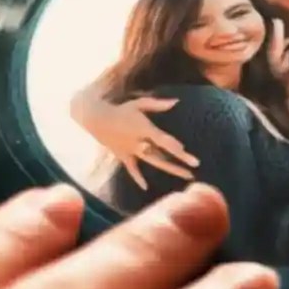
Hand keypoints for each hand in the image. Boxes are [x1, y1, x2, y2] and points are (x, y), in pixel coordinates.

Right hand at [85, 97, 199, 189]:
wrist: (95, 118)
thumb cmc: (120, 110)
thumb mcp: (138, 104)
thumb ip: (157, 104)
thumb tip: (176, 101)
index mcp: (144, 129)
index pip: (162, 140)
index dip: (174, 147)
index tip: (186, 151)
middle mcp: (139, 142)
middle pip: (161, 155)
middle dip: (178, 163)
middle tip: (193, 171)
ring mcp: (131, 151)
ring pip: (152, 162)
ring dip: (169, 169)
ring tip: (185, 176)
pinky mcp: (123, 156)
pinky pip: (131, 169)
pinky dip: (137, 178)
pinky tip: (146, 188)